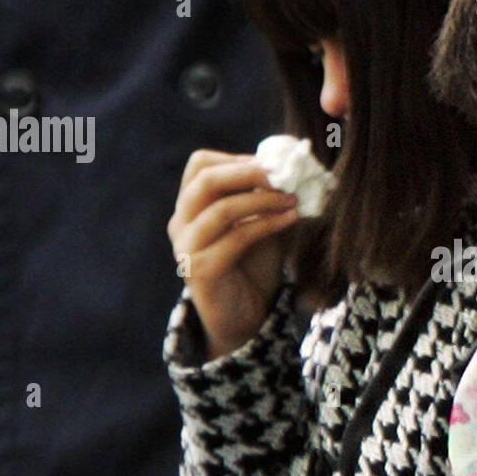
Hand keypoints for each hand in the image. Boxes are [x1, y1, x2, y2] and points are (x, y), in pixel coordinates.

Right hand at [168, 149, 299, 358]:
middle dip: (248, 172)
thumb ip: (267, 196)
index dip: (238, 159)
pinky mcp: (201, 270)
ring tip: (293, 199)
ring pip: (220, 209)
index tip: (273, 164)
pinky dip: (266, 224)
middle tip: (284, 173)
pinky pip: (235, 238)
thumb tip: (295, 167)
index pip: (200, 165)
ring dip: (262, 199)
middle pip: (205, 180)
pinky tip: (291, 219)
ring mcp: (187, 247)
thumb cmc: (253, 265)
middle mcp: (181, 223)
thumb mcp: (261, 221)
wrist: (245, 316)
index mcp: (191, 205)